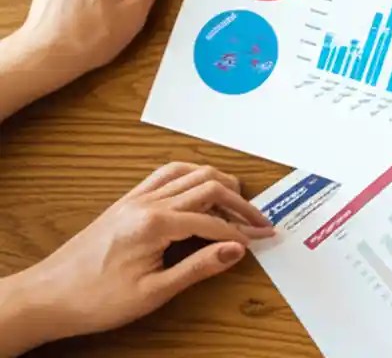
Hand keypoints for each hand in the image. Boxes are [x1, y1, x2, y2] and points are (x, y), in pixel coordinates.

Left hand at [0, 163, 274, 355]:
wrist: (48, 296)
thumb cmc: (96, 299)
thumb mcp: (153, 292)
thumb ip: (198, 267)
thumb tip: (236, 249)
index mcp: (155, 225)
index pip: (213, 221)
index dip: (241, 232)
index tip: (261, 240)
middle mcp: (147, 203)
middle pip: (207, 187)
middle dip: (239, 203)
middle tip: (259, 221)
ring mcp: (135, 198)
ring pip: (189, 173)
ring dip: (218, 183)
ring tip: (238, 202)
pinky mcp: (126, 201)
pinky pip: (165, 174)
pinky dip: (191, 175)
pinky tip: (200, 187)